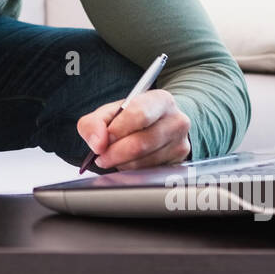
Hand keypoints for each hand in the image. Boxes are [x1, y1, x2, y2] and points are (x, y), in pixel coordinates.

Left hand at [77, 89, 191, 170]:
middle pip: (141, 143)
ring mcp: (180, 144)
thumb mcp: (110, 113)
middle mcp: (176, 121)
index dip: (118, 129)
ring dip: (121, 163)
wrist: (159, 125)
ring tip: (115, 156)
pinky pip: (148, 173)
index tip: (105, 138)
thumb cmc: (133, 117)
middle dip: (114, 152)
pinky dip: (132, 170)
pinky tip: (129, 161)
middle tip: (101, 156)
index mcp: (161, 100)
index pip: (139, 114)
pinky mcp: (177, 164)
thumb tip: (97, 144)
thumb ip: (94, 123)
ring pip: (143, 161)